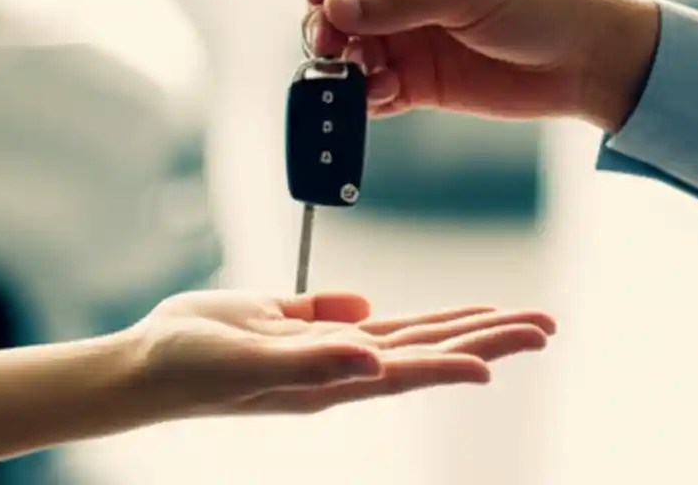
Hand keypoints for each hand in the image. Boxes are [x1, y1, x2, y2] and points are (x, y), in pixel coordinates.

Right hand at [127, 289, 554, 418]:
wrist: (151, 364)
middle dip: (489, 337)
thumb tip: (371, 356)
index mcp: (332, 380)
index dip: (458, 360)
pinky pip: (374, 321)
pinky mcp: (310, 328)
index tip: (507, 355)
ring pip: (414, 336)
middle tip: (547, 326)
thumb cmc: (191, 369)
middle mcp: (342, 369)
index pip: (411, 368)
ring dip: (465, 326)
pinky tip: (437, 316)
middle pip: (431, 350)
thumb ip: (309, 359)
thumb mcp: (247, 363)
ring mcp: (329, 350)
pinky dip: (412, 320)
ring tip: (515, 319)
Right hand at [304, 0, 660, 130]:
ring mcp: (413, 36)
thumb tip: (333, 7)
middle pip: (342, 1)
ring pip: (353, 49)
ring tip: (359, 78)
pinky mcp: (422, 81)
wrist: (588, 60)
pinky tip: (383, 97)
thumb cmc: (539, 3)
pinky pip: (376, 89)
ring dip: (346, 65)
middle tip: (330, 46)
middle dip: (329, 23)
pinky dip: (368, 96)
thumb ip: (397, 0)